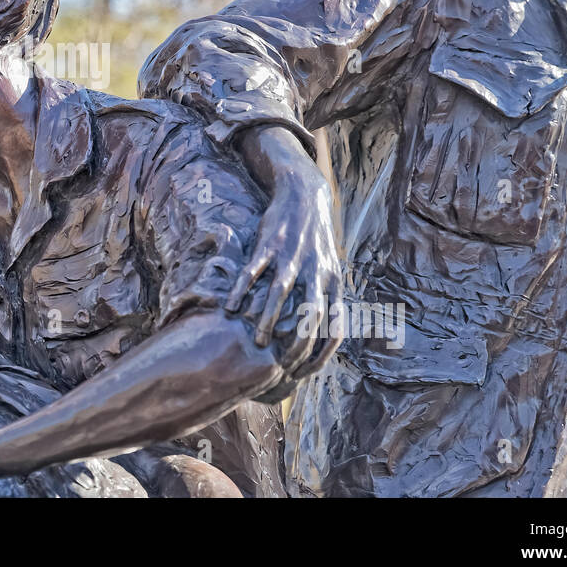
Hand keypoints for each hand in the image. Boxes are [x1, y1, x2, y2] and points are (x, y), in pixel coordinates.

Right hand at [230, 125, 342, 376]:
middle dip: (296, 342)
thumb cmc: (314, 239)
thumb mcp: (328, 267)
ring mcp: (291, 255)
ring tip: (255, 341)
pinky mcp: (269, 242)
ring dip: (268, 319)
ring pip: (281, 293)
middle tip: (279, 363)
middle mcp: (315, 269)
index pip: (336, 324)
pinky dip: (242, 290)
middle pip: (311, 313)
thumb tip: (319, 335)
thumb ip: (325, 296)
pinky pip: (254, 271)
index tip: (306, 371)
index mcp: (333, 280)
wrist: (304, 194)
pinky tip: (230, 307)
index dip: (323, 351)